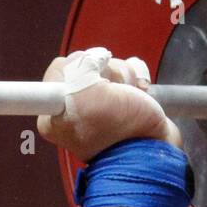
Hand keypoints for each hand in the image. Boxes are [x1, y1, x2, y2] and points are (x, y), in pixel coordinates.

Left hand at [37, 48, 181, 162]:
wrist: (153, 149)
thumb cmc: (119, 129)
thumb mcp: (84, 97)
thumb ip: (77, 69)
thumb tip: (91, 58)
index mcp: (53, 113)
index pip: (59, 67)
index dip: (78, 67)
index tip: (87, 85)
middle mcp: (72, 108)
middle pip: (86, 63)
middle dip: (106, 71)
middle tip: (114, 92)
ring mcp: (98, 103)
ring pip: (108, 66)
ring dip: (124, 75)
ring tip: (130, 96)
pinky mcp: (121, 98)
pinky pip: (127, 71)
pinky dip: (137, 76)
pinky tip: (141, 91)